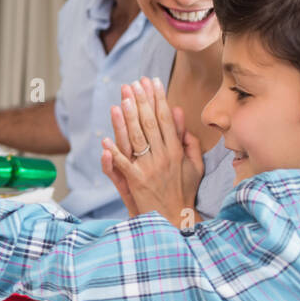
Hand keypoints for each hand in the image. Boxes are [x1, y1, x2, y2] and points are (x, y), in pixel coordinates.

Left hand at [101, 77, 204, 226]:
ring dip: (128, 120)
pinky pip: (123, 165)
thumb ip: (189, 140)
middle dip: (141, 102)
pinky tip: (104, 140)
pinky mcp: (137, 182)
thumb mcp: (195, 165)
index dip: (158, 99)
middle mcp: (164, 157)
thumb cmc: (184, 191)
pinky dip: (113, 153)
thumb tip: (180, 114)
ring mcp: (150, 169)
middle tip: (133, 83)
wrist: (175, 219)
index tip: (151, 81)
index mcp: (176, 151)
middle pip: (150, 124)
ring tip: (122, 100)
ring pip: (137, 140)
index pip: (166, 119)